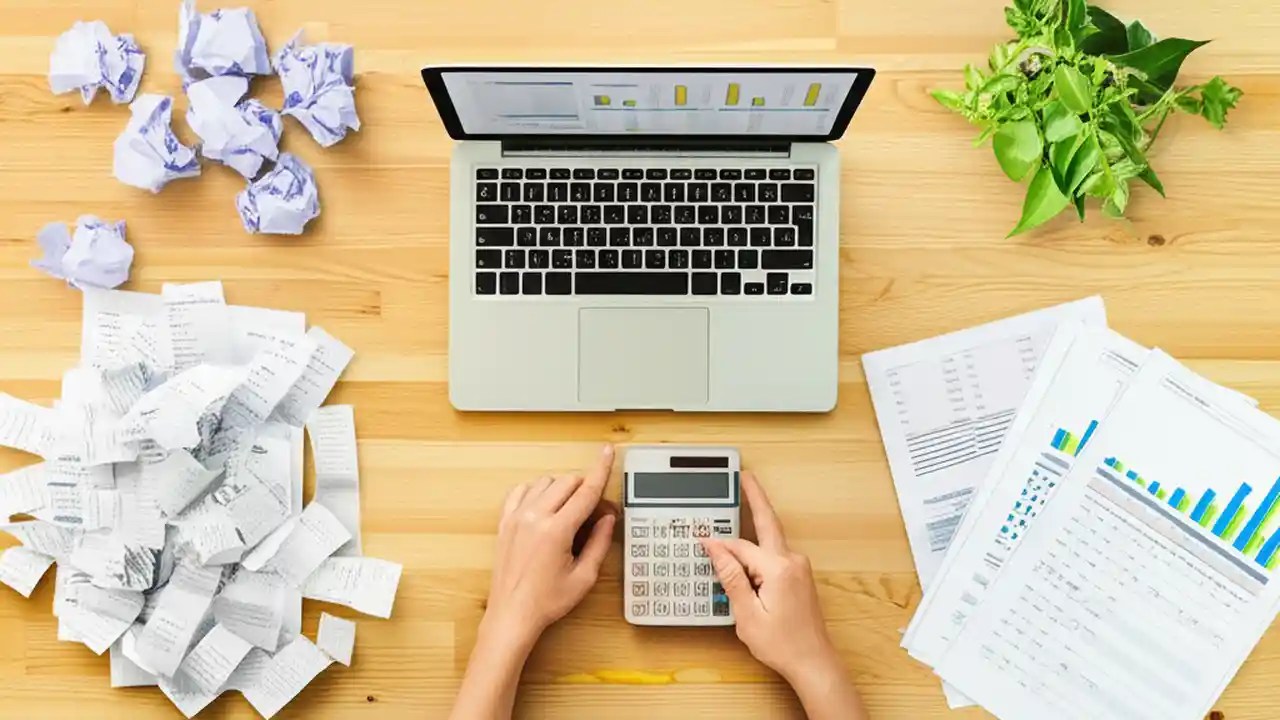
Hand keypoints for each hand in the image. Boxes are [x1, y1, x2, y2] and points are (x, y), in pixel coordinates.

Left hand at [483, 445, 617, 646]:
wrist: (512, 614)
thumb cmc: (546, 602)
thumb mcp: (584, 577)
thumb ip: (598, 543)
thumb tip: (607, 520)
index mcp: (556, 531)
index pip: (585, 490)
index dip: (601, 469)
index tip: (608, 453)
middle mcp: (534, 518)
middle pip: (567, 482)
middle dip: (585, 489)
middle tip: (593, 511)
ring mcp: (516, 518)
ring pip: (545, 482)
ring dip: (562, 489)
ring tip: (568, 513)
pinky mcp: (505, 523)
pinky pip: (521, 491)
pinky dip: (536, 492)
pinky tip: (543, 506)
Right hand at [701, 472, 837, 682]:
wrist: (814, 662)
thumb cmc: (783, 645)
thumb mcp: (747, 614)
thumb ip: (731, 578)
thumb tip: (716, 549)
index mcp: (779, 569)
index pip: (740, 547)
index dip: (718, 545)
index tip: (700, 541)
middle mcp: (792, 562)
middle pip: (768, 522)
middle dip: (756, 497)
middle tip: (745, 476)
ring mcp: (799, 567)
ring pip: (769, 541)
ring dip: (754, 527)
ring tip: (741, 504)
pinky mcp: (799, 575)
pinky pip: (774, 554)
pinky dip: (759, 549)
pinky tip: (746, 552)